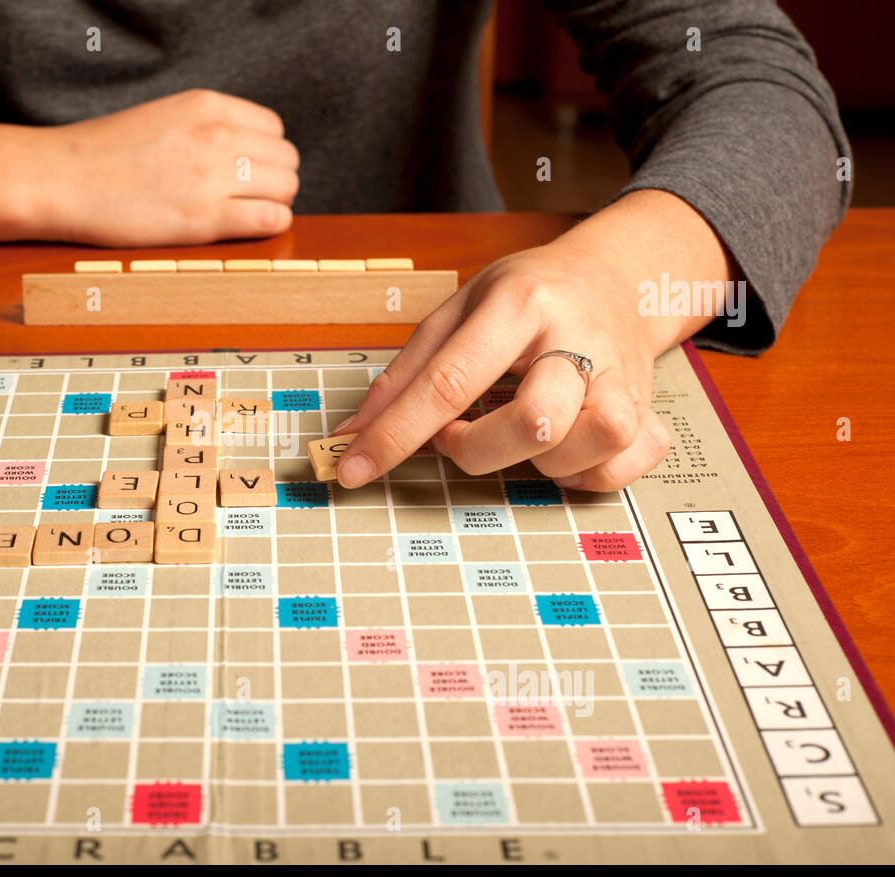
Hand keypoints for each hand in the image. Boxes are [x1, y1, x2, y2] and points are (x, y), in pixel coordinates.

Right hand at [36, 89, 299, 245]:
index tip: (248, 172)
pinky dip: (270, 225)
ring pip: (286, 188)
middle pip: (286, 159)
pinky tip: (247, 229)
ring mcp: (213, 176)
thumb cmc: (103, 153)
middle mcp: (218, 135)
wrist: (62, 178)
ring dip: (274, 203)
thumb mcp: (163, 116)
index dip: (266, 154)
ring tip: (244, 214)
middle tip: (248, 198)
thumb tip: (242, 151)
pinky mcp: (204, 218)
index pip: (274, 128)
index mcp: (207, 105)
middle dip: (274, 180)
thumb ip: (205, 127)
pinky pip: (270, 219)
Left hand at [333, 191, 728, 491]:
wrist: (619, 275)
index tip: (353, 469)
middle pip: (534, 419)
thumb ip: (406, 374)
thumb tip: (352, 433)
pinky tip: (564, 453)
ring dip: (542, 461)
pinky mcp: (649, 407)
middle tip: (460, 434)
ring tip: (520, 438)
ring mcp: (623, 374)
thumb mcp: (459, 311)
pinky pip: (627, 463)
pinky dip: (590, 475)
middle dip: (478, 449)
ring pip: (595, 441)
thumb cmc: (529, 296)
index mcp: (518, 303)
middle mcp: (577, 336)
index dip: (395, 434)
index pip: (449, 380)